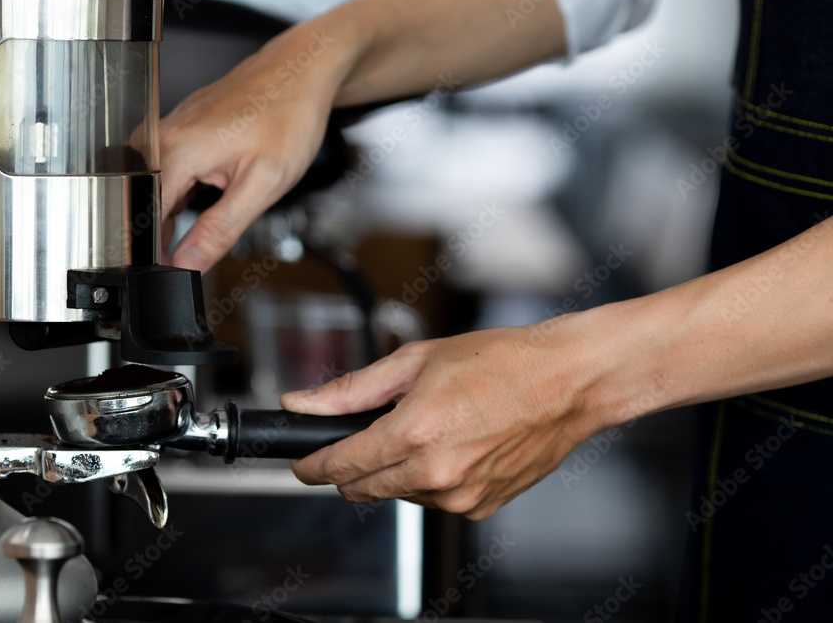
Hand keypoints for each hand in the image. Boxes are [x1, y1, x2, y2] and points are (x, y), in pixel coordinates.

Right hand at [158, 24, 347, 271]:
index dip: (153, 252)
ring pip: (154, 187)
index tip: (170, 270)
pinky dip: (182, 190)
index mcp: (177, 151)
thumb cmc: (289, 117)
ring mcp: (170, 128)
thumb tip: (186, 264)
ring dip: (174, 212)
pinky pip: (166, 169)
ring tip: (211, 215)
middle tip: (197, 249)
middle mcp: (164, 136)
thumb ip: (220, 230)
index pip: (142, 218)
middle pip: (143, 203)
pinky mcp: (181, 127)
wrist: (302, 72)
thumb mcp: (262, 186)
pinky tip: (209, 192)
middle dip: (163, 235)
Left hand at [280, 327, 604, 519]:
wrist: (567, 382)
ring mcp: (461, 496)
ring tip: (428, 427)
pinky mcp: (481, 508)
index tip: (301, 461)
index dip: (310, 465)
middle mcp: (436, 473)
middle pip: (362, 489)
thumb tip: (303, 403)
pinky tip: (454, 445)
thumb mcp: (416, 360)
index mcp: (415, 432)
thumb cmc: (502, 362)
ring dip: (395, 470)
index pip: (340, 466)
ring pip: (399, 494)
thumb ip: (351, 389)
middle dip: (349, 468)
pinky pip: (435, 499)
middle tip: (360, 437)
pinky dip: (430, 478)